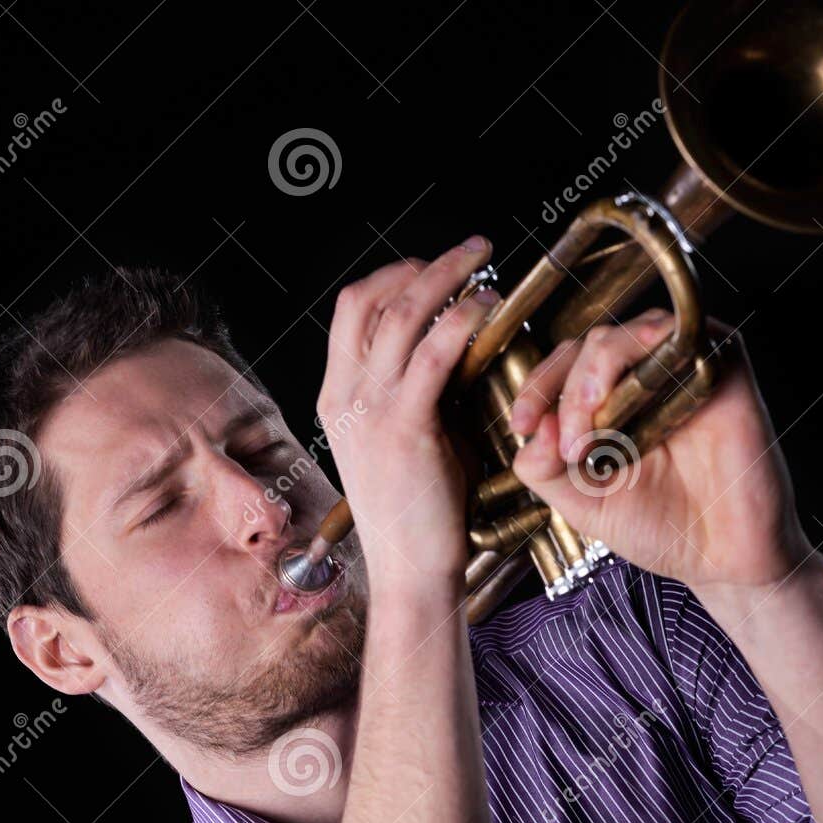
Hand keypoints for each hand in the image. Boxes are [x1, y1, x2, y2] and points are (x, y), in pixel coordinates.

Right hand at [318, 239, 497, 589]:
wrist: (410, 572)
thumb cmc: (418, 515)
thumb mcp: (403, 441)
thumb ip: (415, 395)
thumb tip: (455, 350)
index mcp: (336, 398)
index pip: (352, 308)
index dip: (394, 274)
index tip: (437, 267)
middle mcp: (344, 397)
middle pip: (371, 297)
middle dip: (425, 263)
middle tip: (472, 250)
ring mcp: (369, 411)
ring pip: (402, 314)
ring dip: (448, 277)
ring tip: (484, 263)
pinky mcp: (404, 428)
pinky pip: (433, 353)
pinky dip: (461, 319)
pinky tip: (485, 308)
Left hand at [508, 311, 811, 594]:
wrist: (724, 558)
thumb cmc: (665, 528)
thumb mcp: (584, 504)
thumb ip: (544, 470)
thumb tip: (529, 431)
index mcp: (613, 403)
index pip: (564, 367)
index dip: (536, 388)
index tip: (521, 425)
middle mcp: (647, 379)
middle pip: (589, 344)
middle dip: (563, 391)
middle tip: (568, 447)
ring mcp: (684, 369)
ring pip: (626, 333)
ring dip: (593, 374)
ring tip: (587, 433)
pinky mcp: (723, 366)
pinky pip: (680, 334)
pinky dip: (644, 358)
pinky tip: (628, 406)